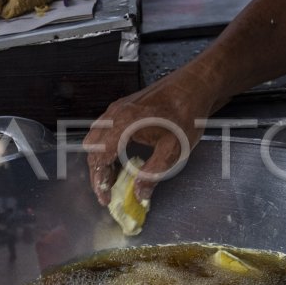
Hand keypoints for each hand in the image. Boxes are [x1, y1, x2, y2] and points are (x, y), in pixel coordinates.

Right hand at [84, 66, 220, 205]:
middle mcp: (114, 114)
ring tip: (113, 177)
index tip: (105, 198)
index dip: (100, 181)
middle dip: (98, 173)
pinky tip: (119, 158)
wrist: (193, 87)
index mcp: (124, 124)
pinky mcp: (121, 107)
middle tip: (108, 191)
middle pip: (92, 149)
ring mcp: (116, 108)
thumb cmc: (185, 114)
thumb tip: (139, 194)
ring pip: (94, 139)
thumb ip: (153, 174)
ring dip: (100, 160)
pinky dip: (105, 148)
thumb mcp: (173, 151)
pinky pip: (103, 130)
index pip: (99, 158)